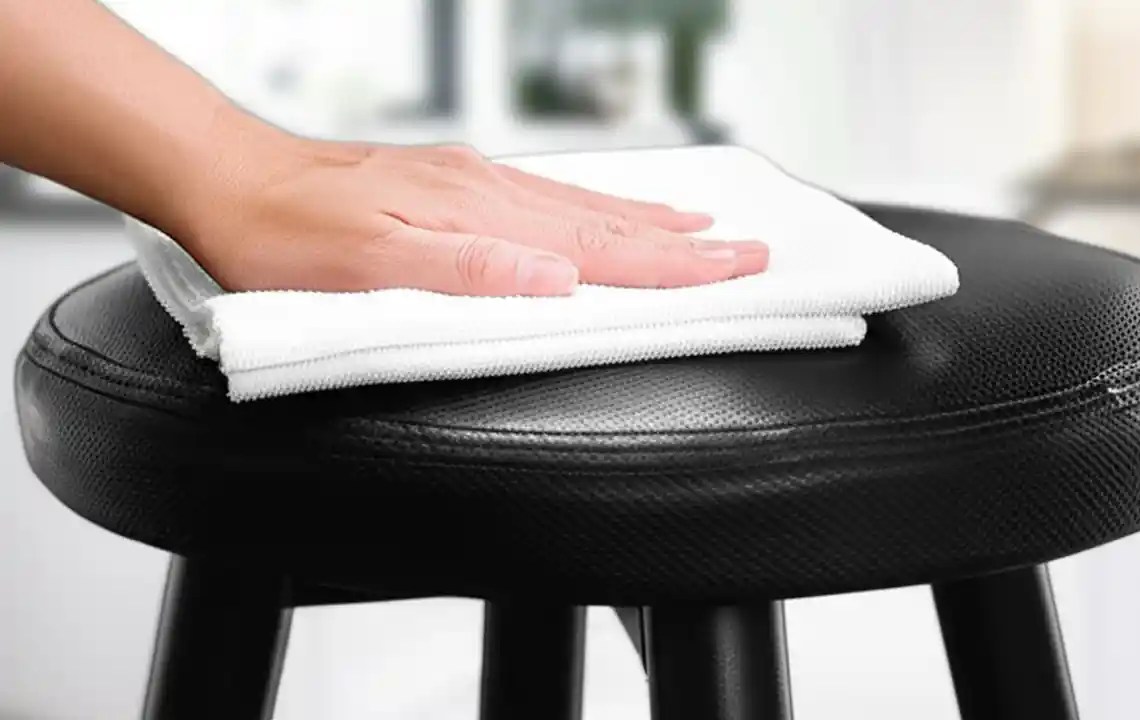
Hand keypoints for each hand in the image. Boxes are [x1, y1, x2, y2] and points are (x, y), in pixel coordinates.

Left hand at [179, 133, 768, 295]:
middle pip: (610, 221)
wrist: (232, 178)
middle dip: (686, 241)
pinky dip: (596, 204)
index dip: (674, 265)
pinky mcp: (454, 183)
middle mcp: (487, 192)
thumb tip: (555, 277)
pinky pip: (549, 194)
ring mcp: (473, 183)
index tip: (735, 267)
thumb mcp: (368, 265)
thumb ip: (466, 271)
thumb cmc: (287, 233)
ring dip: (650, 219)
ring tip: (700, 224)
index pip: (600, 249)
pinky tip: (604, 205)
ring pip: (584, 204)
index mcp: (480, 216)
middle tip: (749, 247)